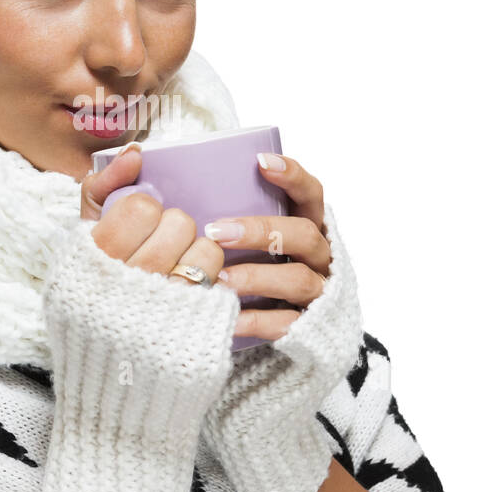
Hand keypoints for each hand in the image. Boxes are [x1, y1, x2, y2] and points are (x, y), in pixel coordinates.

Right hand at [42, 144, 240, 491]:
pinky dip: (213, 287)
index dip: (146, 213)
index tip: (143, 229)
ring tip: (181, 278)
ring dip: (199, 256)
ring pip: (205, 250)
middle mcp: (126, 291)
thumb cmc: (94, 342)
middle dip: (176, 231)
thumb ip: (95, 214)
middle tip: (167, 253)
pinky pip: (222, 285)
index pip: (135, 208)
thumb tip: (134, 157)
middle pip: (175, 223)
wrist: (114, 425)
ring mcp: (165, 314)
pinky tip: (195, 303)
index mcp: (88, 272)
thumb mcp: (73, 279)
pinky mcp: (200, 338)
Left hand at [205, 152, 329, 339]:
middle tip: (216, 232)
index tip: (260, 162)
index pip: (311, 194)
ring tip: (221, 278)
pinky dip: (255, 320)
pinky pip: (285, 324)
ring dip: (257, 276)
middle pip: (304, 235)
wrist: (296, 329)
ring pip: (298, 279)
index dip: (292, 176)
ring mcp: (318, 293)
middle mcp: (320, 257)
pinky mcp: (308, 328)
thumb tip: (171, 180)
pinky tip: (227, 318)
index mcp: (310, 227)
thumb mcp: (260, 240)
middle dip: (261, 230)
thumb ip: (235, 215)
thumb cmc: (262, 271)